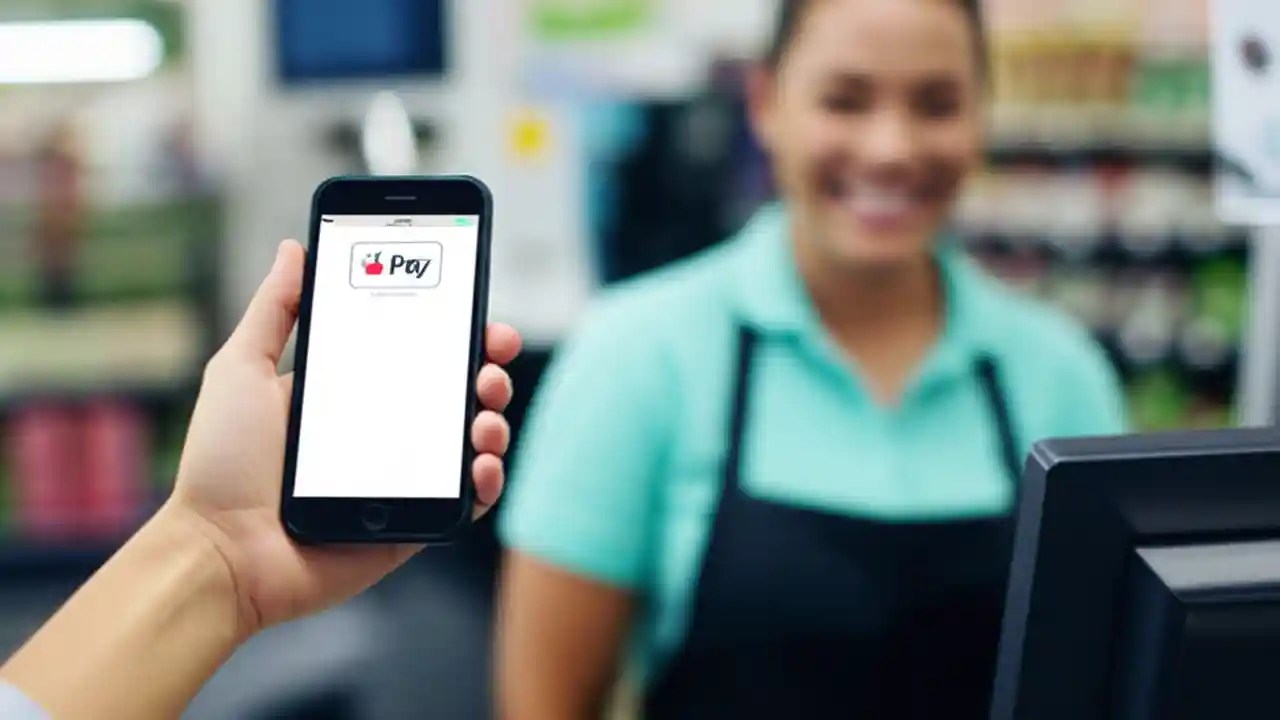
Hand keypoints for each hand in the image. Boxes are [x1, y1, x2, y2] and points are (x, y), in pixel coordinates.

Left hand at [165, 239, 520, 635]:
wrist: (219, 550)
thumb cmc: (221, 463)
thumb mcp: (240, 370)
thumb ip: (275, 310)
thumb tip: (296, 248)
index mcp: (351, 394)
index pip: (418, 353)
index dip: (456, 331)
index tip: (479, 313)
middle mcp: (382, 433)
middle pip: (457, 393)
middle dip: (487, 371)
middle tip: (490, 365)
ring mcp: (401, 480)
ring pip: (471, 443)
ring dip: (493, 420)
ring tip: (484, 416)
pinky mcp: (412, 524)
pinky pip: (465, 501)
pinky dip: (486, 480)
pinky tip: (480, 463)